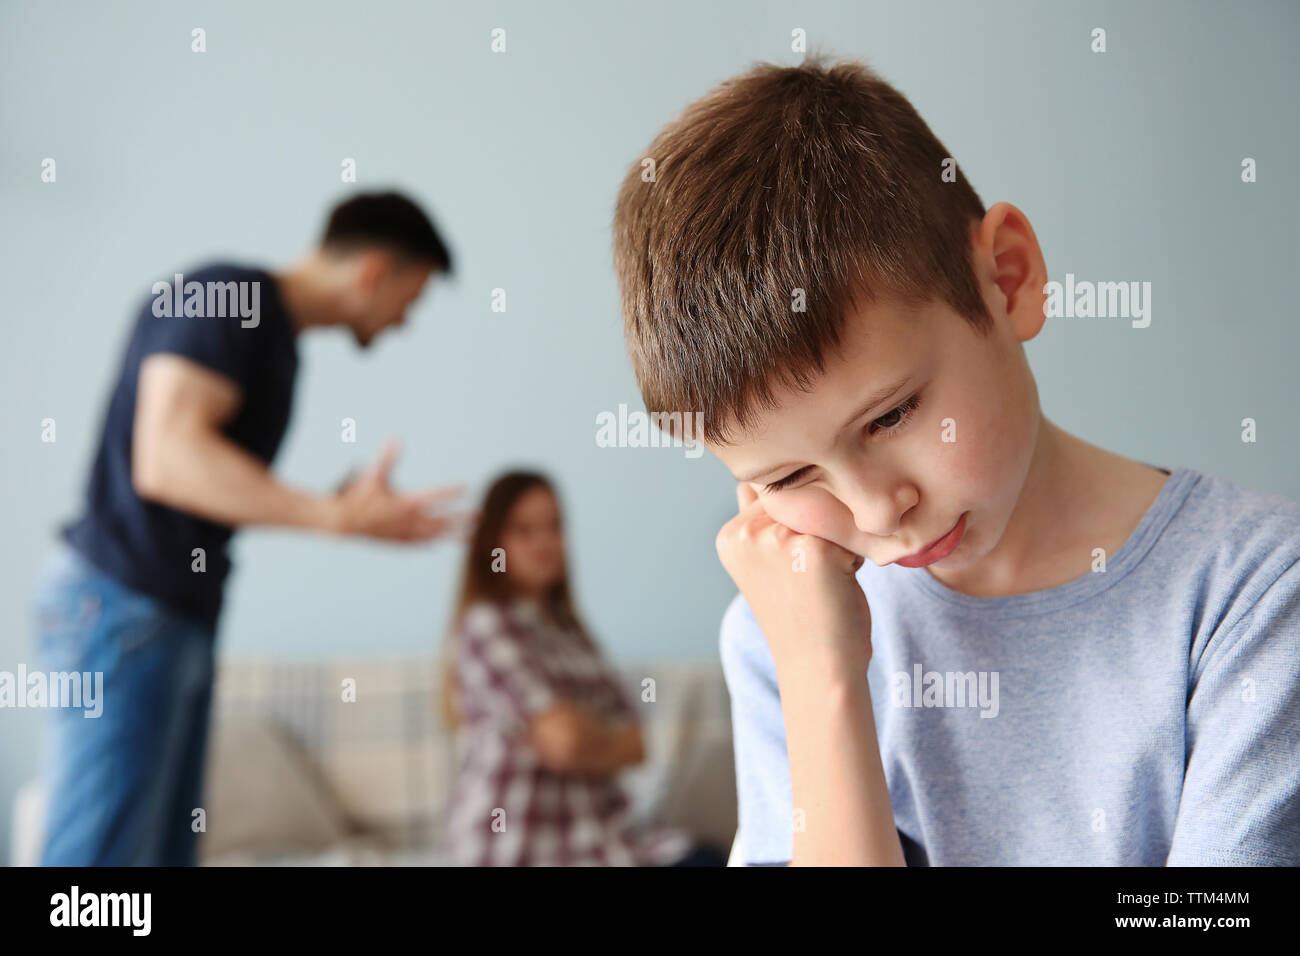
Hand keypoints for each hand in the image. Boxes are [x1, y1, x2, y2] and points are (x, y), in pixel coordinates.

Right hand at [328, 439, 477, 543]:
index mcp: (406, 502)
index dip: (451, 491)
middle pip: (442, 520)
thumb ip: (387, 458)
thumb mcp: (373, 475)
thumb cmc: (358, 496)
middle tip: (481, 515)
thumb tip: (395, 437)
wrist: (342, 523)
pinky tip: (439, 542)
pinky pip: (421, 543)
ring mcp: (404, 533)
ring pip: (435, 535)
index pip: (435, 496)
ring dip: (453, 533)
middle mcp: (409, 520)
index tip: (466, 487)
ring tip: (469, 534)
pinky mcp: (398, 541)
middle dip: (462, 517)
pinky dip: (433, 541)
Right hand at [715, 482, 871, 674]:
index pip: (774, 498)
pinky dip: (855, 555)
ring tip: (825, 579)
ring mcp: (778, 540)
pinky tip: (840, 583)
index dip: (796, 528)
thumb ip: (759, 522)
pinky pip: (850, 530)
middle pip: (802, 501)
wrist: (819, 667)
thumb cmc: (800, 617)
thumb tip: (751, 483)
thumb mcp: (767, 563)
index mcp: (730, 536)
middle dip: (817, 529)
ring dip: (837, 539)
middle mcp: (747, 533)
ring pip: (827, 512)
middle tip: (812, 576)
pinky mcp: (814, 550)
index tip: (795, 568)